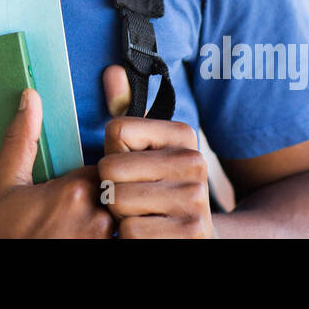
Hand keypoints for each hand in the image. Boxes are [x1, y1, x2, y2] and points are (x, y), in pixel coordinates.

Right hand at [0, 88, 114, 237]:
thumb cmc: (0, 237)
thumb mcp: (4, 186)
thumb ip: (21, 140)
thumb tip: (30, 98)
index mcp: (74, 191)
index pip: (103, 168)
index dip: (91, 174)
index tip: (73, 186)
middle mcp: (96, 216)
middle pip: (114, 192)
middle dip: (100, 196)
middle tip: (73, 210)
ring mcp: (103, 242)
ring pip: (119, 218)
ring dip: (105, 219)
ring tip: (76, 227)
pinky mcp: (106, 257)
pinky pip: (119, 240)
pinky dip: (109, 238)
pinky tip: (80, 238)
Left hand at [96, 64, 214, 237]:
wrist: (192, 236)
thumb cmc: (154, 188)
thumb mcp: (140, 148)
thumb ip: (123, 109)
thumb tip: (112, 70)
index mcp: (183, 134)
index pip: (116, 131)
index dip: (111, 155)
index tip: (133, 167)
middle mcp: (195, 162)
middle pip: (111, 169)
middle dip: (111, 189)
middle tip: (133, 197)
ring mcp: (196, 200)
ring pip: (118, 202)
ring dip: (120, 215)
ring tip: (142, 214)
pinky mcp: (191, 235)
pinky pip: (130, 233)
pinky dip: (130, 239)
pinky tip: (150, 233)